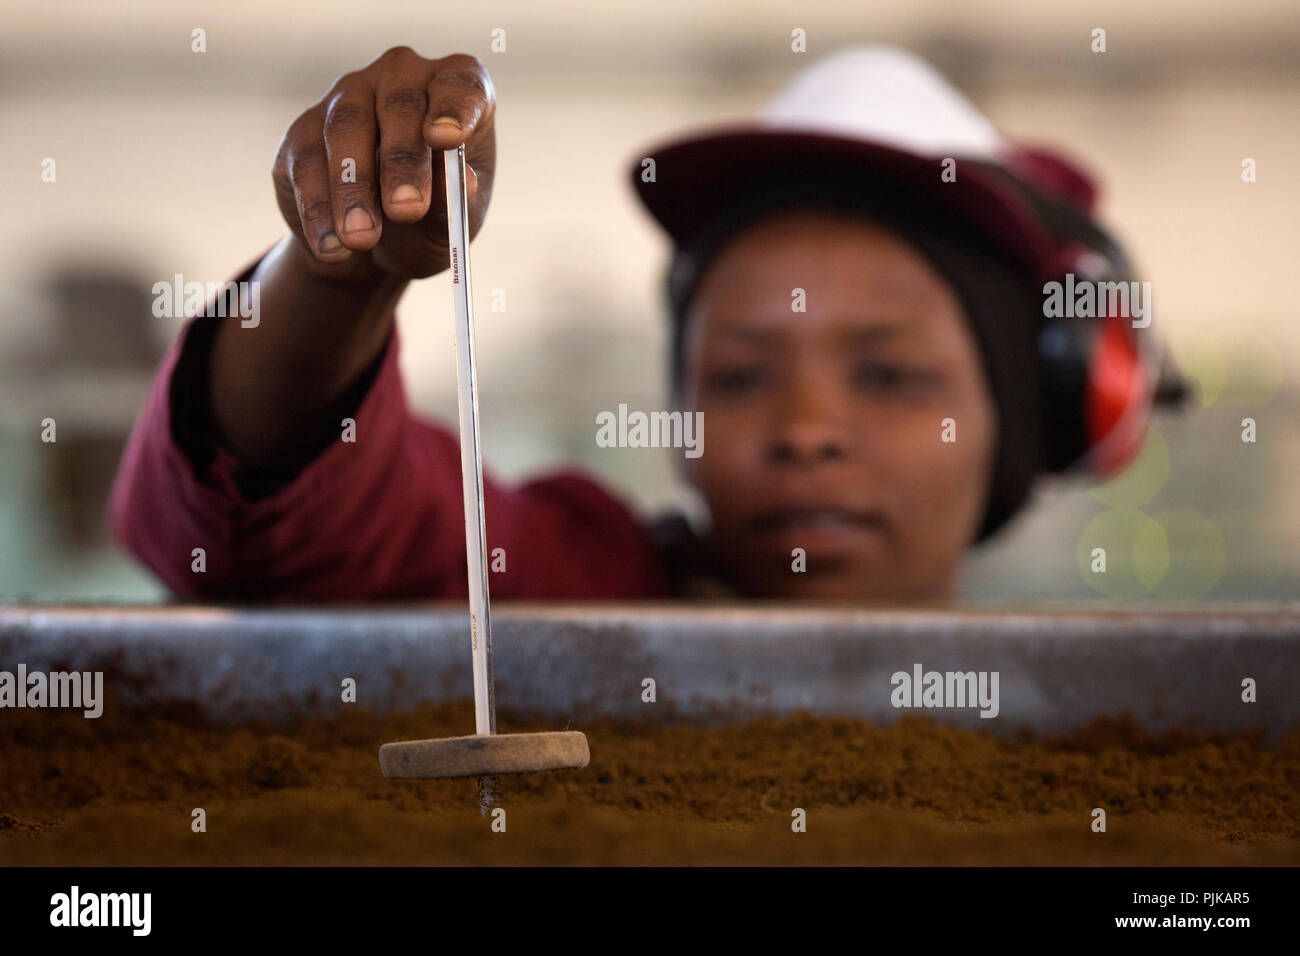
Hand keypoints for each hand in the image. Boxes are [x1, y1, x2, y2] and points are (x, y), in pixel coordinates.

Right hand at [272, 46, 495, 281]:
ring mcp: (348, 97)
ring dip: (353, 187)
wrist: (378, 249)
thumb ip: (455, 199)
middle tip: (406, 210)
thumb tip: (463, 181)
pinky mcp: (303, 131)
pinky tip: (332, 248)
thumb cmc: (430, 220)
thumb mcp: (452, 220)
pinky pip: (306, 164)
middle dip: (401, 162)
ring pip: (345, 128)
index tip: (447, 140)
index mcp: (454, 90)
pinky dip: (319, 210)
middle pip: (399, 106)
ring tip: (362, 239)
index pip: (460, 84)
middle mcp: (401, 79)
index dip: (454, 108)